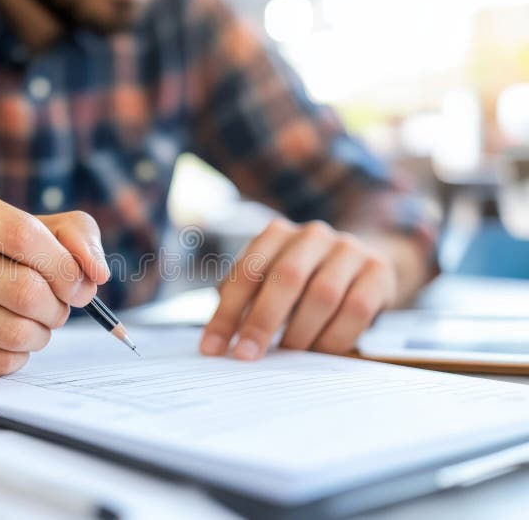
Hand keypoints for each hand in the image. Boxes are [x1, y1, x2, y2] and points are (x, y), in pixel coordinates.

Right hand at [0, 184, 109, 375]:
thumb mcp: (26, 223)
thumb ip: (73, 234)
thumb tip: (93, 273)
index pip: (20, 234)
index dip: (62, 265)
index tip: (77, 284)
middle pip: (19, 288)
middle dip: (56, 306)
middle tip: (57, 308)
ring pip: (8, 331)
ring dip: (40, 334)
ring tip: (36, 326)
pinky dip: (16, 357)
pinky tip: (10, 343)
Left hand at [199, 218, 397, 359]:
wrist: (357, 264)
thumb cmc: (299, 282)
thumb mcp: (266, 283)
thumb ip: (242, 303)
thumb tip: (217, 342)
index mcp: (277, 234)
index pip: (247, 272)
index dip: (227, 312)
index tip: (212, 348)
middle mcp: (313, 235)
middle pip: (287, 277)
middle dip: (262, 321)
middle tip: (247, 355)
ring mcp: (349, 250)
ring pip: (324, 295)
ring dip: (301, 333)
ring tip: (288, 353)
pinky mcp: (378, 271)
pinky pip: (357, 310)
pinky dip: (335, 337)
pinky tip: (320, 350)